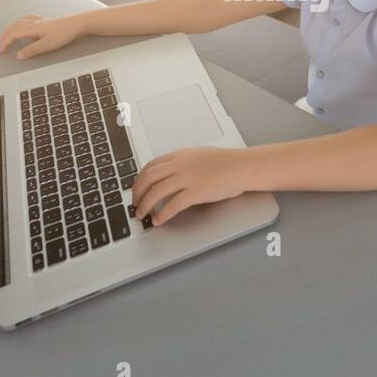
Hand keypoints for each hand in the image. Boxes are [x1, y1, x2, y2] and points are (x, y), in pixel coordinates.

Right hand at [0, 13, 84, 58]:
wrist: (78, 24)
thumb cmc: (65, 33)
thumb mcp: (47, 45)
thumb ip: (32, 50)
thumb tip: (19, 55)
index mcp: (33, 28)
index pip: (13, 35)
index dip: (5, 43)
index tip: (1, 51)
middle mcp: (35, 23)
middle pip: (14, 26)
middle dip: (5, 35)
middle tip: (1, 44)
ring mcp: (41, 21)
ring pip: (21, 22)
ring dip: (12, 28)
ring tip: (8, 34)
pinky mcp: (47, 22)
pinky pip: (29, 19)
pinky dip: (23, 22)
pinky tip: (26, 24)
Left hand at [130, 147, 250, 225]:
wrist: (242, 167)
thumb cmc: (226, 163)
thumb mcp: (198, 156)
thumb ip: (182, 163)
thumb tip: (170, 174)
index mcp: (179, 156)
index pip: (151, 166)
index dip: (140, 179)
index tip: (137, 188)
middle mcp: (179, 165)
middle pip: (148, 178)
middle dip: (137, 192)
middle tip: (135, 203)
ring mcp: (187, 178)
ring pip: (156, 192)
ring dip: (145, 205)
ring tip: (142, 215)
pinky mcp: (195, 192)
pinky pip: (172, 205)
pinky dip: (162, 214)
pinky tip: (159, 221)